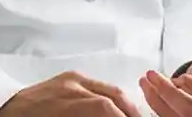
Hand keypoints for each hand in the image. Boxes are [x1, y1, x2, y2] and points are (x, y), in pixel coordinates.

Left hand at [0, 71, 140, 116]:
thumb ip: (91, 114)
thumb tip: (111, 115)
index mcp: (66, 101)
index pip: (106, 109)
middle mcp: (69, 85)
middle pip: (112, 96)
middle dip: (130, 111)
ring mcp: (66, 79)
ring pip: (106, 88)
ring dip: (122, 103)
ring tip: (130, 116)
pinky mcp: (62, 78)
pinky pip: (93, 83)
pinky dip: (107, 95)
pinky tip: (112, 106)